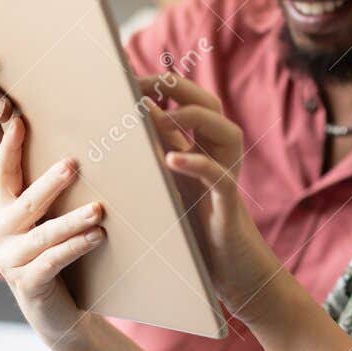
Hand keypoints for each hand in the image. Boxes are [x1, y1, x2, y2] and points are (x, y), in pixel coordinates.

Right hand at [0, 118, 106, 345]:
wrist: (60, 312)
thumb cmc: (60, 258)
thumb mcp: (53, 223)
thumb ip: (55, 196)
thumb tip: (82, 153)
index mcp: (4, 212)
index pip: (3, 175)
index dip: (8, 148)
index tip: (17, 118)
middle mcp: (0, 234)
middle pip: (25, 203)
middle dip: (50, 184)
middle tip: (73, 164)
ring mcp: (10, 261)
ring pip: (43, 234)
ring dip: (73, 220)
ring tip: (99, 210)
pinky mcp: (27, 284)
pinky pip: (52, 260)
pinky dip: (75, 247)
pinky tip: (97, 237)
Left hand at [140, 73, 282, 320]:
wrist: (229, 276)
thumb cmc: (192, 234)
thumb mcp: (167, 191)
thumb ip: (153, 159)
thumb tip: (122, 128)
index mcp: (202, 148)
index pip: (187, 100)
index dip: (161, 84)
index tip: (127, 75)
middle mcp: (219, 156)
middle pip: (208, 105)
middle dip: (176, 89)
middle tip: (140, 83)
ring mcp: (226, 178)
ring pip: (225, 132)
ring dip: (192, 118)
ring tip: (158, 115)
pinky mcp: (228, 205)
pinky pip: (220, 177)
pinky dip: (197, 164)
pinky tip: (171, 160)